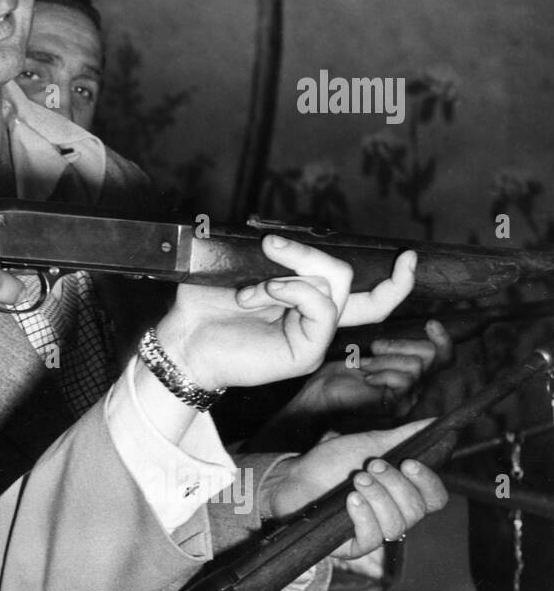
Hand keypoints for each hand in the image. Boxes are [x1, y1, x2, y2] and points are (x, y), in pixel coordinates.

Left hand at [157, 235, 417, 390]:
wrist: (181, 339)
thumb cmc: (204, 304)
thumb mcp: (240, 266)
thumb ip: (270, 253)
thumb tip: (286, 237)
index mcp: (306, 301)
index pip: (366, 294)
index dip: (394, 280)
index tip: (409, 255)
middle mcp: (315, 320)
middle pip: (349, 280)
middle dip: (312, 254)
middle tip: (270, 246)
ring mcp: (312, 338)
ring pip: (335, 289)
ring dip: (290, 275)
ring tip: (249, 288)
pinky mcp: (304, 354)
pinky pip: (323, 310)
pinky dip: (295, 291)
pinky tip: (264, 293)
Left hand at [265, 420, 449, 558]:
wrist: (295, 478)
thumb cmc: (333, 463)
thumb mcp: (370, 443)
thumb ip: (404, 436)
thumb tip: (434, 421)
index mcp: (404, 494)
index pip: (435, 498)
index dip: (428, 482)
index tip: (409, 462)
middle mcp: (395, 516)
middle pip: (417, 510)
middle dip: (395, 484)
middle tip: (371, 466)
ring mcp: (375, 532)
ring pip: (395, 525)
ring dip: (378, 498)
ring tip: (357, 479)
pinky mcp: (354, 546)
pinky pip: (371, 539)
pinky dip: (363, 516)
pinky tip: (351, 499)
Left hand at [288, 321, 454, 419]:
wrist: (317, 396)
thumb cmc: (339, 370)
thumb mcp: (371, 350)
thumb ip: (394, 345)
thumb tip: (418, 329)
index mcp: (413, 372)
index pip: (445, 357)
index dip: (443, 340)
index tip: (430, 323)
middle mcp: (416, 388)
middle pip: (432, 357)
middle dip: (400, 345)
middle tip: (374, 348)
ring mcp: (407, 399)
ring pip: (415, 367)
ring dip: (384, 361)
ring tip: (364, 366)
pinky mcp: (395, 407)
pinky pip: (403, 382)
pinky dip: (383, 374)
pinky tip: (366, 378)